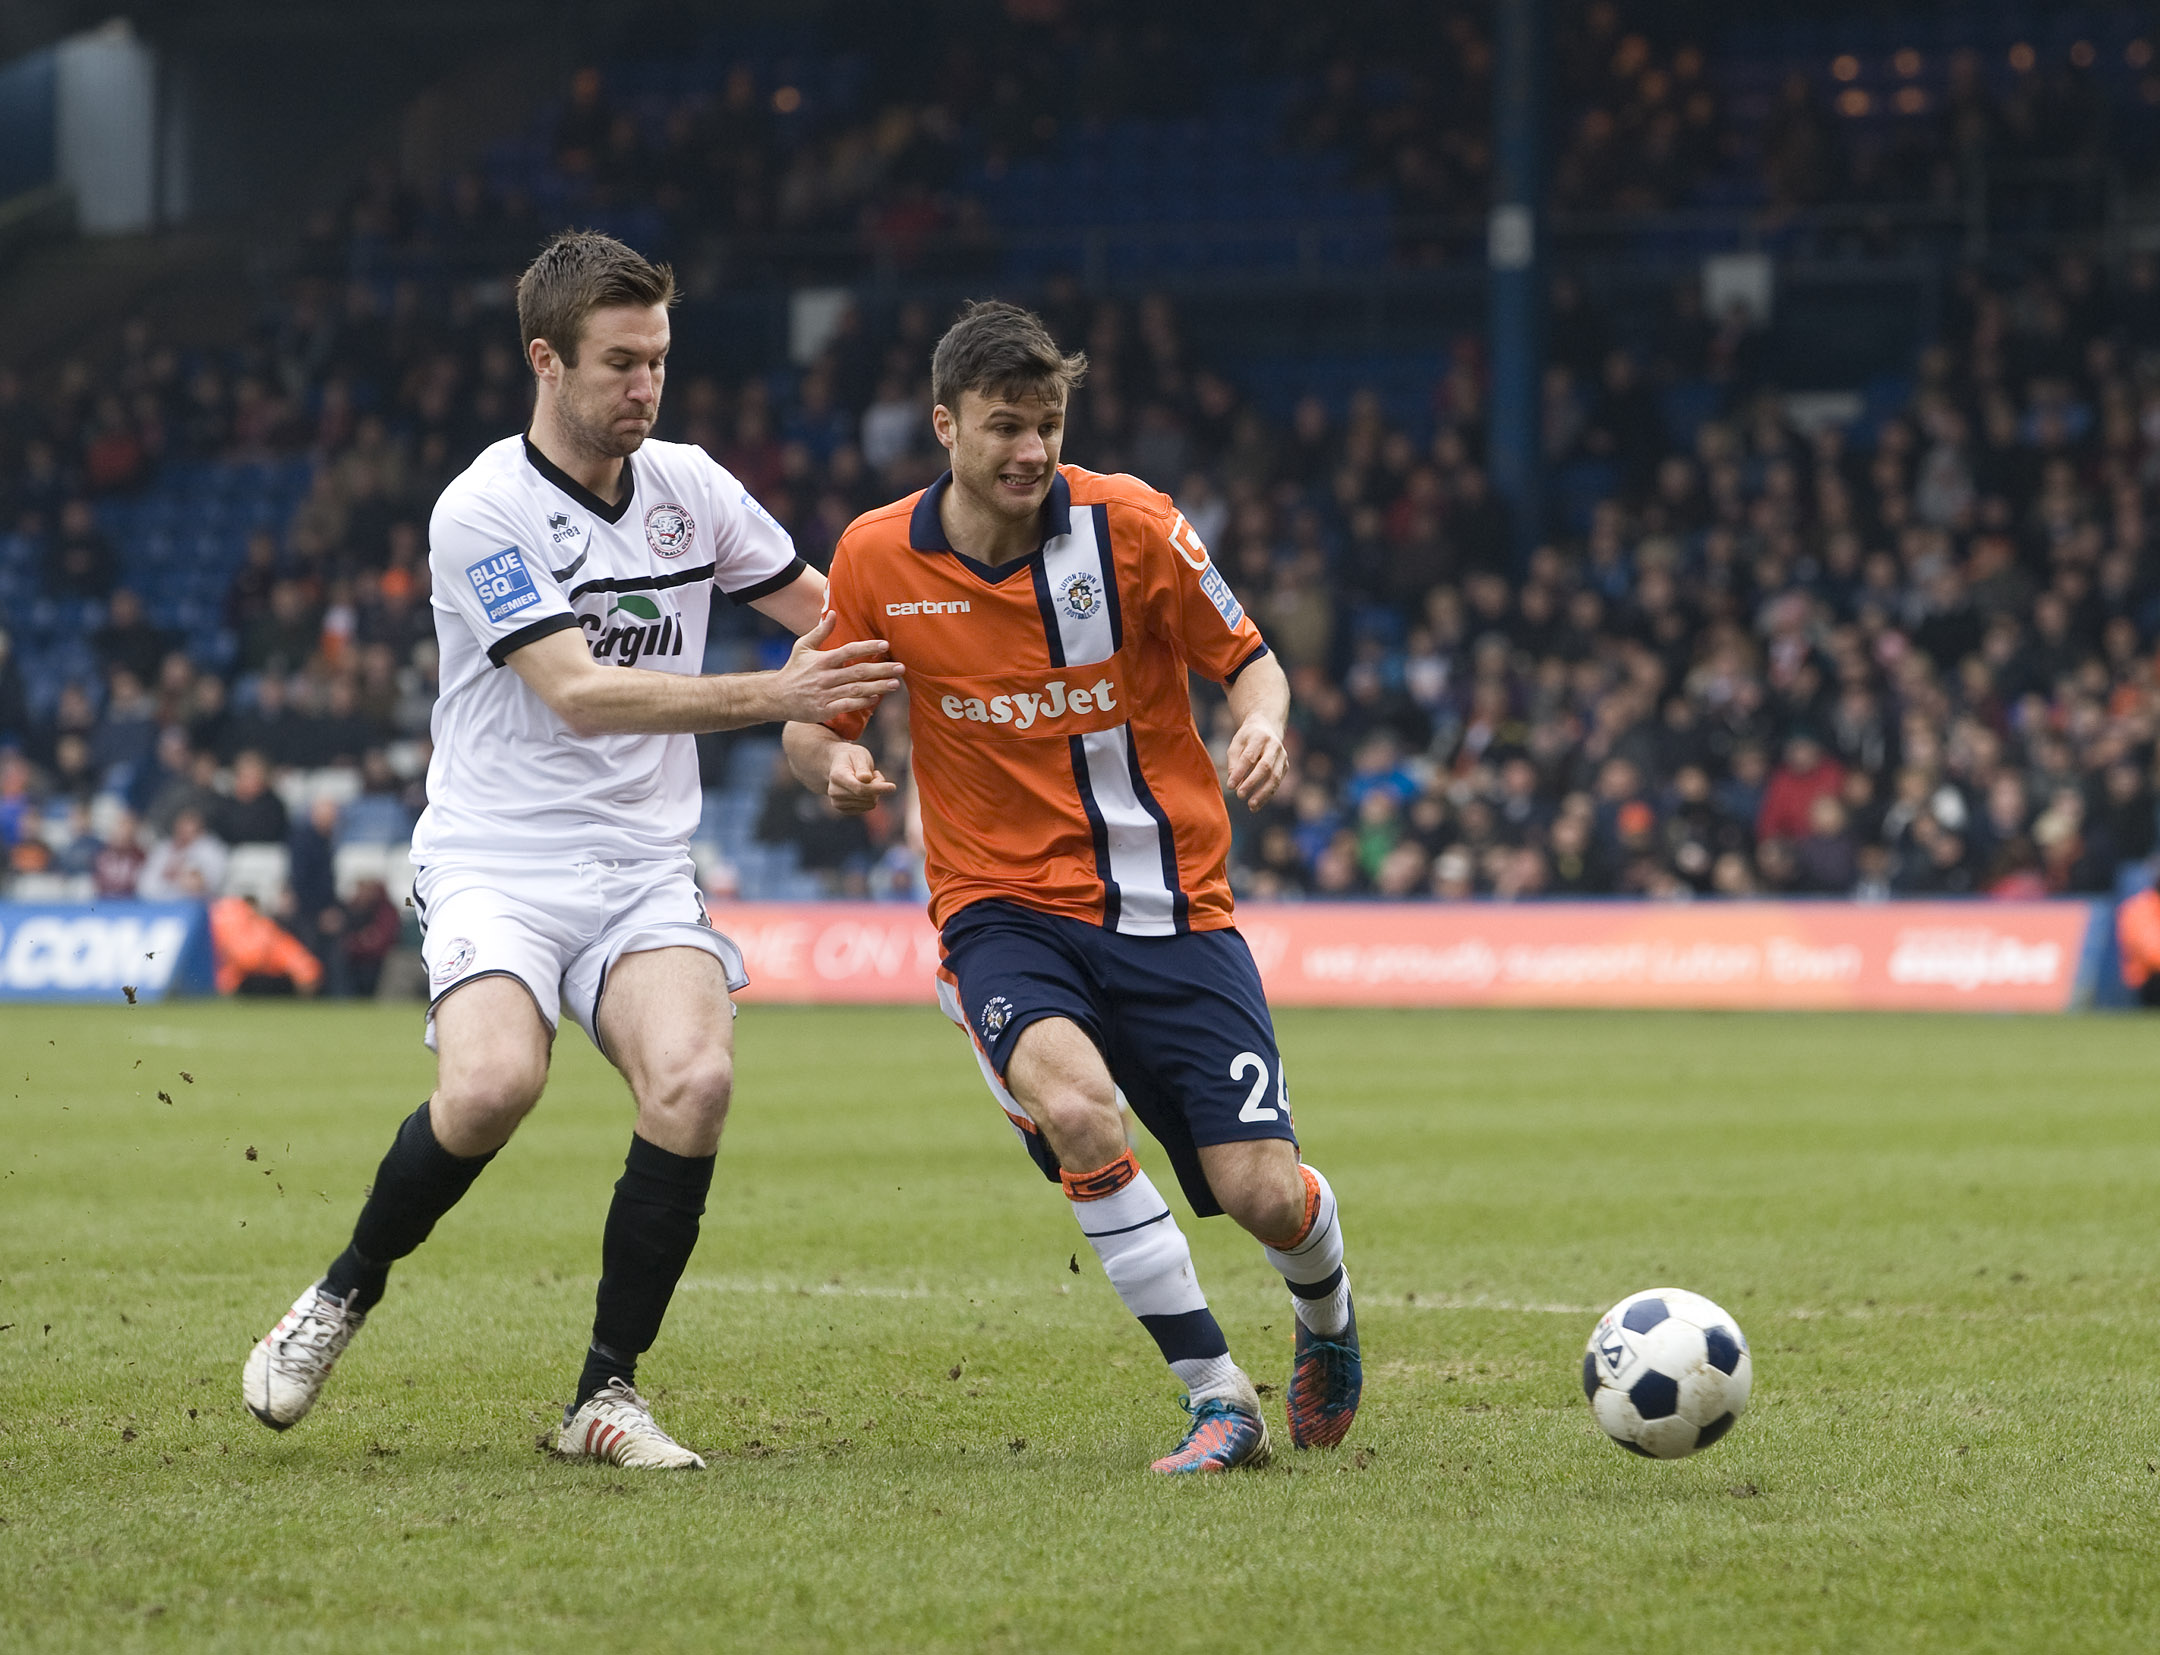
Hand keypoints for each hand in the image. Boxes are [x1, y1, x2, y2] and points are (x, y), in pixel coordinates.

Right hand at [772, 613, 904, 722]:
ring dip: (877, 687)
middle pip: (857, 672)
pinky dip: (862, 703)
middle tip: (901, 667)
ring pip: (856, 690)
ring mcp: (825, 694)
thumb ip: (821, 631)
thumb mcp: (803, 647)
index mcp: (821, 660)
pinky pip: (846, 706)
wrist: (775, 697)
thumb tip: (833, 613)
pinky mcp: (824, 710)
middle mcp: (825, 677)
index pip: (848, 651)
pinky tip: (876, 699)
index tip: (885, 645)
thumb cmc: (793, 670)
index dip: (867, 647)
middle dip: (881, 669)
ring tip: (895, 684)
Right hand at [826, 743, 896, 813]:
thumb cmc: (852, 757)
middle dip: (877, 785)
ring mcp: (838, 803)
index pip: (860, 788)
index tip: (893, 787)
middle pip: (867, 797)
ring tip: (866, 779)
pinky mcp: (844, 810)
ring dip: (874, 791)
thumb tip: (866, 779)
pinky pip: (868, 807)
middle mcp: (834, 792)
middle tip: (873, 774)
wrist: (838, 765)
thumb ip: (863, 767)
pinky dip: (871, 797)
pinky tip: (863, 788)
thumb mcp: (859, 755)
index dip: (877, 788)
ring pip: (870, 803)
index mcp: (837, 776)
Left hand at [1225, 717, 1287, 810]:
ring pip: (1275, 777)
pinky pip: (1277, 782)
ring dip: (1263, 793)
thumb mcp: (1236, 744)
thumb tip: (1234, 782)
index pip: (1249, 757)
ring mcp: (1283, 756)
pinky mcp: (1286, 766)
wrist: (1267, 728)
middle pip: (1265, 767)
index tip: (1230, 786)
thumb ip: (1234, 762)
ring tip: (1251, 806)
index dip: (1240, 772)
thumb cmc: (1247, 738)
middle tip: (1240, 796)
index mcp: (1259, 737)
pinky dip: (1267, 795)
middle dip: (1253, 783)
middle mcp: (1274, 746)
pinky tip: (1257, 805)